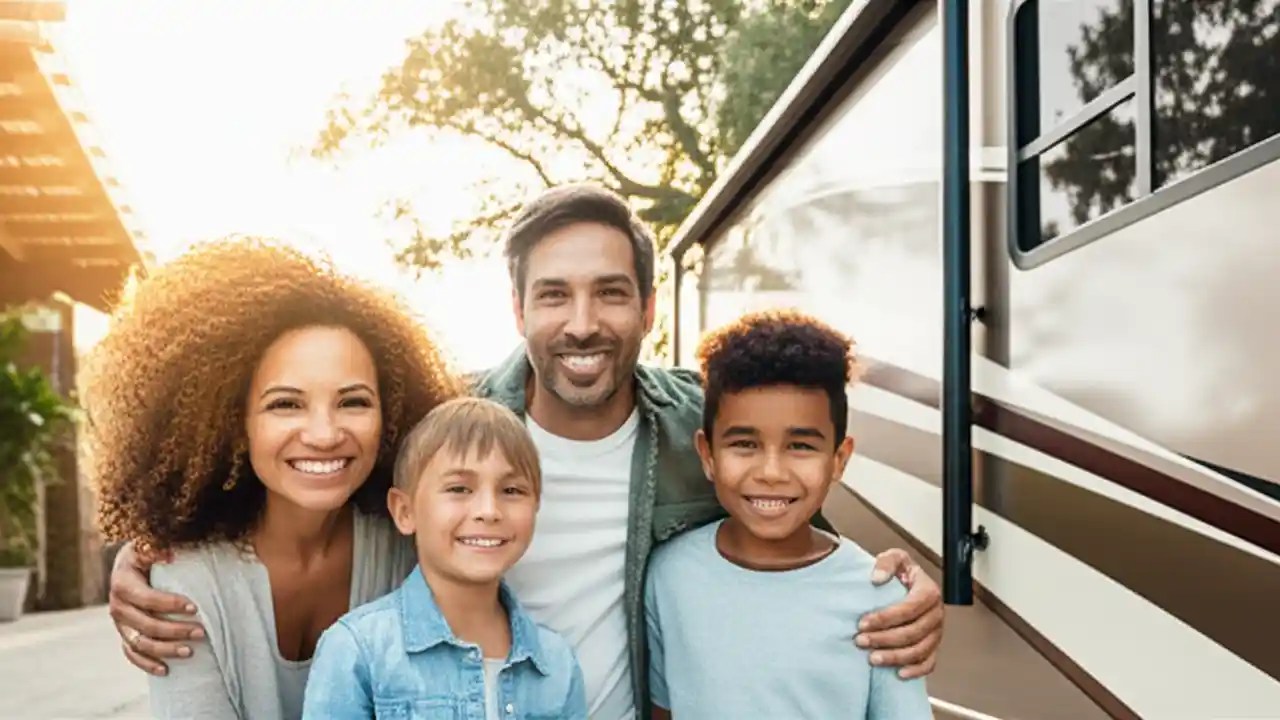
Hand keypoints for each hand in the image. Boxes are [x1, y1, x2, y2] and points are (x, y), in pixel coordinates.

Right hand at [108, 541, 204, 675]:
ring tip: (190, 652)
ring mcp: (119, 623)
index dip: (170, 604)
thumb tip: (170, 553)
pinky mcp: (123, 633)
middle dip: (174, 630)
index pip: (146, 598)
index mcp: (122, 582)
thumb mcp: (149, 543)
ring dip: (164, 650)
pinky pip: (131, 653)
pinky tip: (166, 670)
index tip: (195, 608)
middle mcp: (117, 605)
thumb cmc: (147, 551)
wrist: (130, 563)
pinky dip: (147, 664)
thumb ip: (157, 547)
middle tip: (201, 632)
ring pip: (139, 643)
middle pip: (145, 625)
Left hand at [854, 547, 942, 678]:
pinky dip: (915, 670)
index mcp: (929, 592)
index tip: (863, 622)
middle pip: (913, 632)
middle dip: (884, 639)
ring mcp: (936, 632)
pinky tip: (898, 673)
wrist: (908, 582)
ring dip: (895, 657)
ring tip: (872, 658)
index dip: (885, 618)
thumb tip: (877, 578)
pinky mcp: (933, 645)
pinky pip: (929, 662)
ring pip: (919, 650)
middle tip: (861, 641)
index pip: (908, 608)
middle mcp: (936, 613)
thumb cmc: (901, 572)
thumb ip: (886, 562)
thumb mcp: (894, 558)